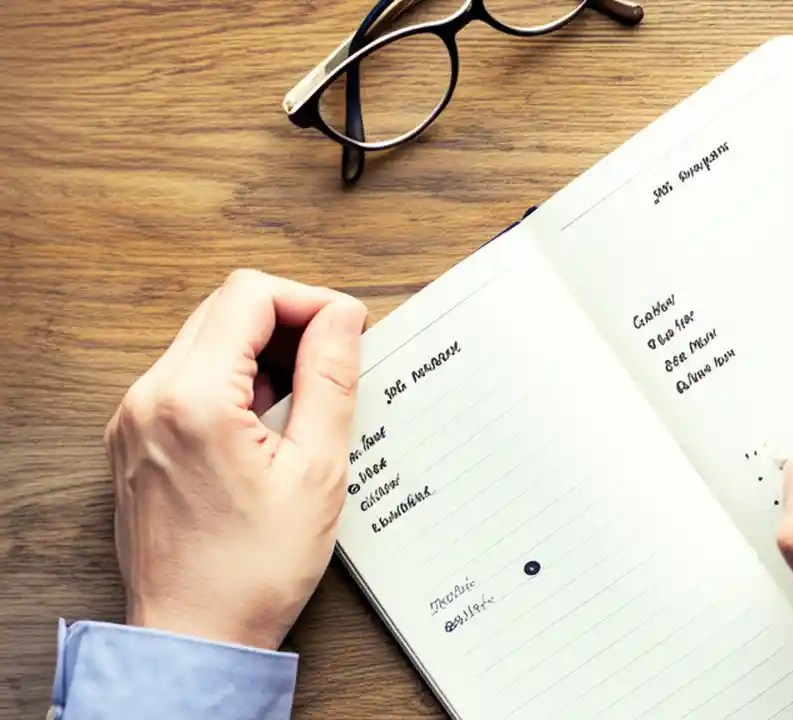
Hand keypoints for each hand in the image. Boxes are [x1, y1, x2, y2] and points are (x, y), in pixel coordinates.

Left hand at [105, 269, 367, 649]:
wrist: (194, 635)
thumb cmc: (252, 570)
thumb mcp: (317, 470)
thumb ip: (330, 379)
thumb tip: (342, 318)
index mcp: (192, 399)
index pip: (250, 295)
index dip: (311, 300)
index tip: (349, 330)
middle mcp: (149, 398)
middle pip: (224, 309)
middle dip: (289, 320)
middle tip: (336, 360)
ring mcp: (133, 417)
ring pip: (205, 339)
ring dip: (262, 350)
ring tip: (306, 399)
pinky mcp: (134, 437)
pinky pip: (187, 377)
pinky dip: (233, 379)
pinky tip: (269, 421)